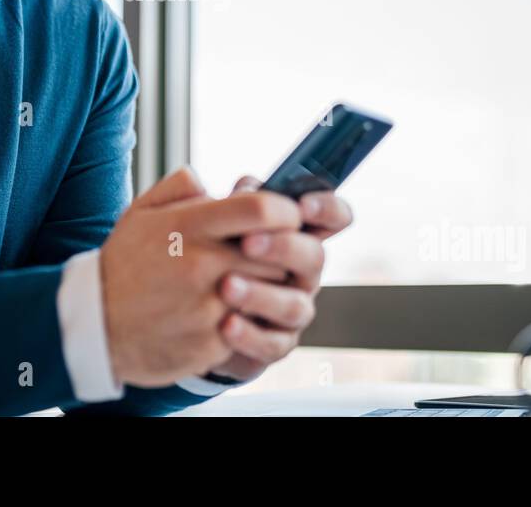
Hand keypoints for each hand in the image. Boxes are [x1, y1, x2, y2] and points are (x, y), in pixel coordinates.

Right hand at [99, 167, 300, 386]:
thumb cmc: (124, 264)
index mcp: (188, 227)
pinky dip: (246, 318)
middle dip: (279, 249)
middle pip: (274, 252)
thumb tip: (216, 183)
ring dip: (266, 284)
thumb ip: (181, 186)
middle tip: (268, 251)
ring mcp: (208, 307)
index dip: (286, 209)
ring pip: (268, 291)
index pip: (260, 209)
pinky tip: (225, 312)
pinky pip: (250, 325)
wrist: (95, 324)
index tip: (287, 214)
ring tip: (246, 280)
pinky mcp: (210, 343)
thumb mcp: (142, 211)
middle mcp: (201, 265)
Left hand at [205, 176, 354, 382]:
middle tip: (247, 242)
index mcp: (297, 236)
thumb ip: (237, 202)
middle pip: (315, 257)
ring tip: (227, 285)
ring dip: (260, 293)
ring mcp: (293, 310)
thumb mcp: (224, 223)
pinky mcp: (275, 344)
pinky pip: (271, 344)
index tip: (302, 205)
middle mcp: (303, 273)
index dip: (327, 208)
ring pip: (293, 305)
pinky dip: (249, 334)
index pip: (333, 217)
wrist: (197, 313)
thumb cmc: (218, 255)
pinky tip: (225, 324)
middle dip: (283, 247)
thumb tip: (245, 186)